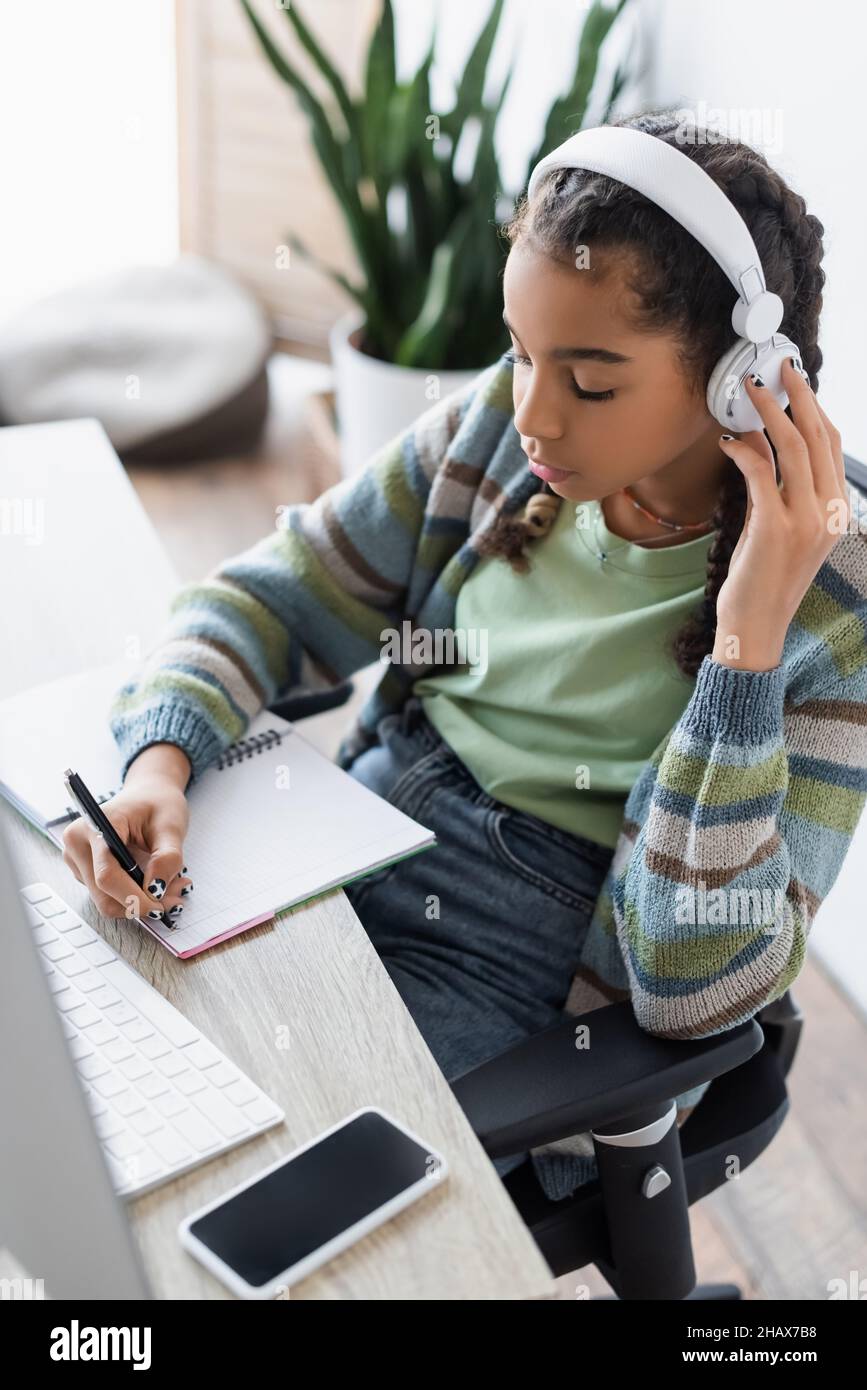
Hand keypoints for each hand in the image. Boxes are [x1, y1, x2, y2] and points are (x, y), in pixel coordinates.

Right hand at [62, 743, 191, 922]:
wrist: (148, 794)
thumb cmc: (157, 803)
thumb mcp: (171, 826)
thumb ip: (167, 858)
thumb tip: (156, 891)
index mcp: (96, 825)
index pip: (107, 875)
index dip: (134, 898)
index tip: (160, 907)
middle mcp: (77, 843)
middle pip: (103, 895)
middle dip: (141, 903)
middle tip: (176, 897)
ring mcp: (77, 859)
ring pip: (106, 901)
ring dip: (140, 902)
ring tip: (170, 886)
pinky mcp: (84, 871)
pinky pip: (108, 896)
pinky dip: (134, 897)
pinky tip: (154, 882)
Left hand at [712, 356, 846, 670]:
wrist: (756, 627)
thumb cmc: (763, 580)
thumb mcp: (777, 528)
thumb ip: (776, 489)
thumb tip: (757, 445)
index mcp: (837, 511)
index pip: (833, 446)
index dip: (815, 409)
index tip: (795, 384)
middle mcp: (829, 512)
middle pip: (818, 438)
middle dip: (797, 396)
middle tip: (777, 369)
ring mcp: (806, 520)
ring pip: (793, 448)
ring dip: (770, 412)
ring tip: (751, 389)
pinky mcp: (775, 527)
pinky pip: (761, 473)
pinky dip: (743, 451)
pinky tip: (727, 441)